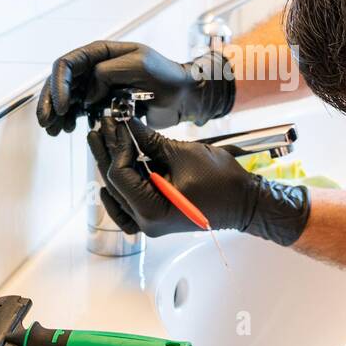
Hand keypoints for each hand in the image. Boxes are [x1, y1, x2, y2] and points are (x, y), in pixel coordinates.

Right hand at [36, 41, 233, 134]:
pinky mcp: (104, 104)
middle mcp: (96, 68)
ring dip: (57, 114)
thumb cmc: (166, 76)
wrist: (184, 95)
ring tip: (55, 131)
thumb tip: (85, 94)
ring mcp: (98, 86)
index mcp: (101, 52)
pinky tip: (68, 130)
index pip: (68, 64)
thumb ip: (107, 74)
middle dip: (51, 102)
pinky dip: (71, 120)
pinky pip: (80, 110)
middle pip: (62, 82)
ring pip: (68, 98)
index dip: (58, 85)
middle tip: (46, 123)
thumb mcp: (139, 66)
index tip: (60, 106)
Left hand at [88, 117, 309, 245]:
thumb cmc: (223, 183)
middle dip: (108, 151)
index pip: (121, 175)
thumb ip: (150, 141)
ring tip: (101, 138)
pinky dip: (119, 190)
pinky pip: (128, 206)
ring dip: (112, 164)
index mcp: (152, 211)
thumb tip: (128, 125)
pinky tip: (109, 178)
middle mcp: (147, 221)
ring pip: (119, 191)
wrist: (244, 202)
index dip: (117, 146)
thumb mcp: (183, 155)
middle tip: (101, 124)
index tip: (118, 124)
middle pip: (115, 183)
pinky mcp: (157, 214)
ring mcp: (151, 221)